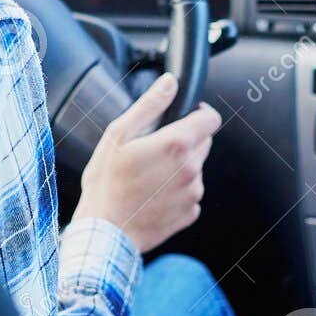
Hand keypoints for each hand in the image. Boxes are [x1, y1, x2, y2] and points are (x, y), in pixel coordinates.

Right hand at [72, 72, 222, 252]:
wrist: (105, 232)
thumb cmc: (106, 183)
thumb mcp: (118, 135)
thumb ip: (150, 105)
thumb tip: (170, 83)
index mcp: (177, 144)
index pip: (211, 119)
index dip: (198, 113)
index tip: (183, 117)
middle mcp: (191, 168)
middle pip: (203, 142)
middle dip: (183, 140)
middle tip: (152, 150)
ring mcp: (193, 193)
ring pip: (195, 168)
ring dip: (179, 167)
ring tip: (147, 176)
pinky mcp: (189, 213)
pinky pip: (190, 193)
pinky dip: (176, 190)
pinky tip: (151, 194)